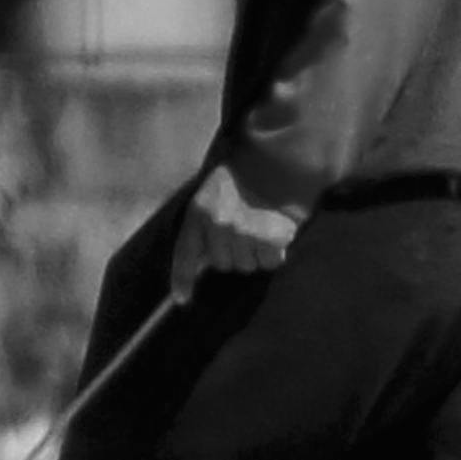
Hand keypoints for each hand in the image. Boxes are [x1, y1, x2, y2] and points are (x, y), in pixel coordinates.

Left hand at [173, 168, 301, 294]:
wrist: (277, 159)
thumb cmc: (244, 175)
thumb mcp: (211, 192)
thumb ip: (203, 222)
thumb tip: (201, 260)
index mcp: (199, 212)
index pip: (185, 254)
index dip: (183, 280)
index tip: (184, 300)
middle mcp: (218, 225)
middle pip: (222, 264)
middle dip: (233, 253)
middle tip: (246, 229)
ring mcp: (244, 233)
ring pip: (246, 265)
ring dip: (255, 254)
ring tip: (262, 228)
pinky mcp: (269, 238)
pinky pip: (270, 262)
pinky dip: (275, 253)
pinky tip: (276, 234)